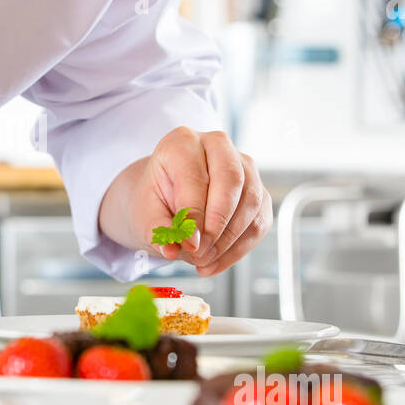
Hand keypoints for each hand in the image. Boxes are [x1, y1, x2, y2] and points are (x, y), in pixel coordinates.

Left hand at [100, 127, 271, 275]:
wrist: (166, 202)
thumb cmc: (155, 202)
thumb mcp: (145, 215)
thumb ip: (158, 230)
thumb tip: (172, 249)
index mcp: (182, 142)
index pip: (196, 176)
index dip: (194, 214)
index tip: (189, 244)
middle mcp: (218, 145)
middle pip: (231, 181)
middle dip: (217, 225)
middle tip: (199, 254)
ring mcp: (244, 167)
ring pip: (251, 202)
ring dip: (228, 240)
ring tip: (202, 261)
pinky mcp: (258, 192)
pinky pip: (259, 222)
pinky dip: (239, 248)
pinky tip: (215, 262)